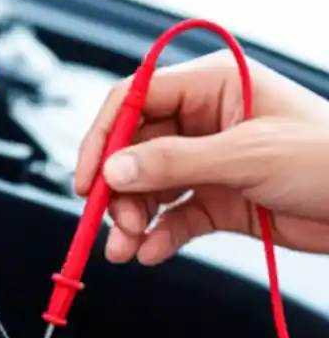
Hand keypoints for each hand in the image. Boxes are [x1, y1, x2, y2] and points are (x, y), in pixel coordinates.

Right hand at [76, 51, 328, 263]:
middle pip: (133, 149)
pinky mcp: (220, 199)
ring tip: (128, 247)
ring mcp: (210, 161)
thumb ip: (176, 162)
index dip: (102, 138)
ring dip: (132, 219)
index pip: (134, 100)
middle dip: (117, 190)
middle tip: (113, 224)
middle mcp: (204, 120)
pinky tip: (153, 252)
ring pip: (148, 187)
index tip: (86, 178)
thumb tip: (114, 172)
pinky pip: (174, 216)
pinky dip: (159, 235)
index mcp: (212, 86)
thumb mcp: (249, 155)